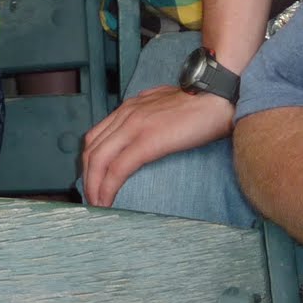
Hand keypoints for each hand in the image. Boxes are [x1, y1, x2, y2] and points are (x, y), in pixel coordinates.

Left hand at [80, 85, 233, 206]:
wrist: (216, 97)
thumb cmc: (198, 103)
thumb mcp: (162, 105)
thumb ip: (148, 116)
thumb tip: (145, 129)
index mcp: (128, 108)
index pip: (95, 137)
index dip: (88, 162)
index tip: (91, 180)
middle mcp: (124, 115)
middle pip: (91, 150)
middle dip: (86, 177)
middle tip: (89, 198)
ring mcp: (133, 126)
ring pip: (99, 160)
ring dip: (93, 185)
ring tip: (96, 205)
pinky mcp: (147, 141)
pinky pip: (118, 168)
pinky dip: (108, 187)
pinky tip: (108, 201)